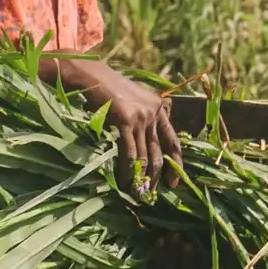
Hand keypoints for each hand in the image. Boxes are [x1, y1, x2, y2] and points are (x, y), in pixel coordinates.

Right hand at [41, 58, 182, 190]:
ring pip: (144, 156)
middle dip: (157, 176)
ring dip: (141, 178)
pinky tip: (124, 182)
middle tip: (153, 193)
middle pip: (159, 152)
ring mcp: (140, 117)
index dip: (176, 162)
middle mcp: (153, 112)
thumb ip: (146, 115)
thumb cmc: (109, 88)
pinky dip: (127, 171)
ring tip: (137, 192)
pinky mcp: (125, 121)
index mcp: (159, 108)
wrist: (91, 76)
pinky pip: (129, 153)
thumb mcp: (136, 98)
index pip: (173, 140)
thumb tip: (150, 140)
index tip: (175, 181)